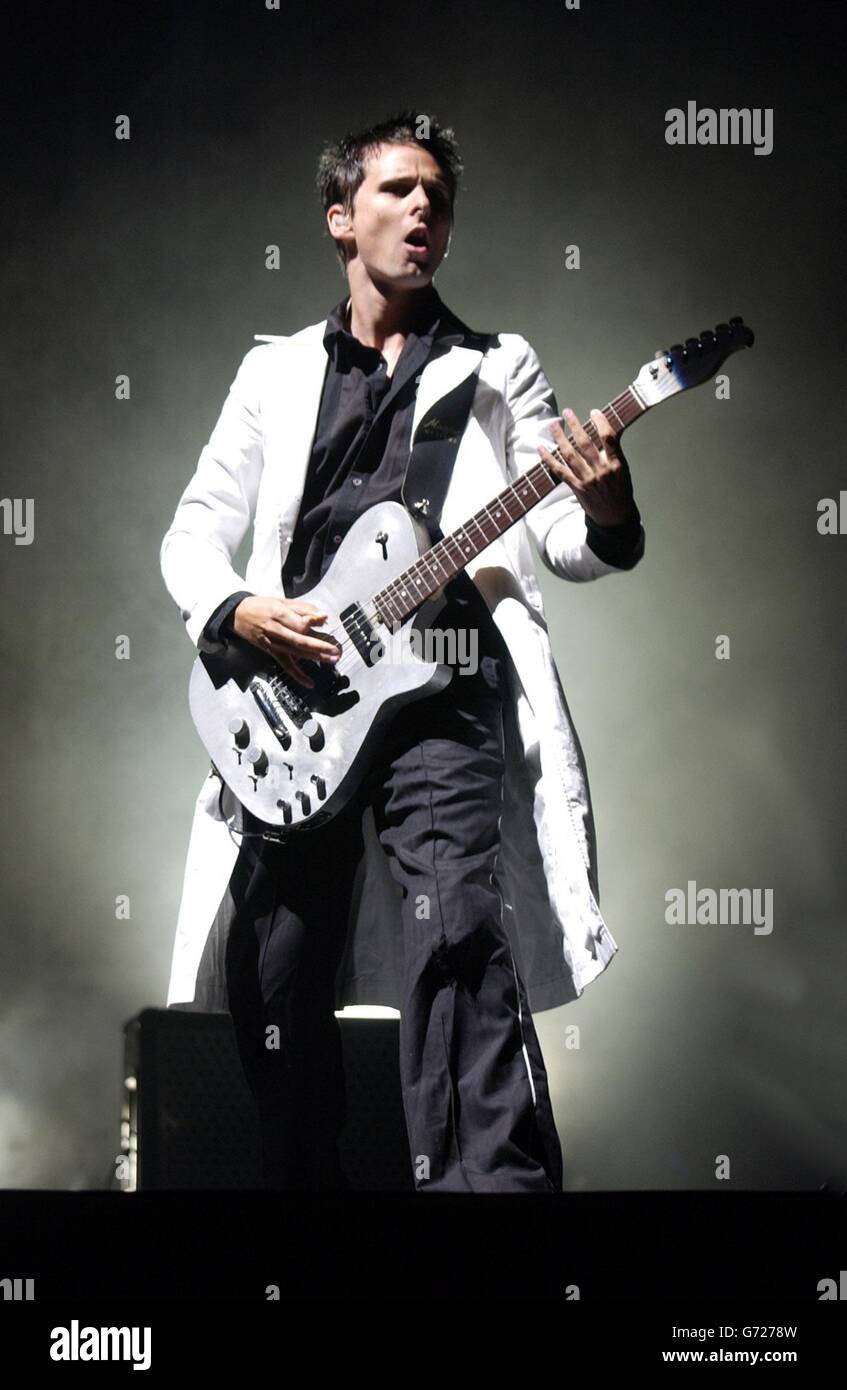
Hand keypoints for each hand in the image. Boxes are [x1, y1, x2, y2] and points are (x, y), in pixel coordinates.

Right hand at [232, 596, 341, 688]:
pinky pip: (285, 664)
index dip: (313, 622)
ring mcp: (273, 643)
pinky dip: (297, 674)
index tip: (326, 621)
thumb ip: (303, 608)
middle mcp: (276, 630)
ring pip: (296, 652)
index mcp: (279, 614)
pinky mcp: (271, 651)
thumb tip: (322, 616)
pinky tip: (309, 683)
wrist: (238, 614)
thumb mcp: (281, 601)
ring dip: (315, 657)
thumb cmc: (261, 606)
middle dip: (319, 646)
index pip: (299, 622)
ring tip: (331, 660)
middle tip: (335, 650)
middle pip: (300, 639)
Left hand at [538, 408, 636, 527]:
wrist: (615, 517)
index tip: (594, 412)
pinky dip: (549, 460)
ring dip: (560, 438)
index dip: (600, 421)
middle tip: (568, 413)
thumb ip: (612, 453)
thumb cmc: (620, 491)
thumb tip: (601, 432)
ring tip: (554, 425)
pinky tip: (542, 449)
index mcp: (616, 464)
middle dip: (575, 425)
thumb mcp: (623, 470)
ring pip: (570, 455)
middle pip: (585, 443)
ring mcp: (588, 480)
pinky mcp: (577, 488)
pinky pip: (560, 471)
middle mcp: (601, 471)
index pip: (608, 437)